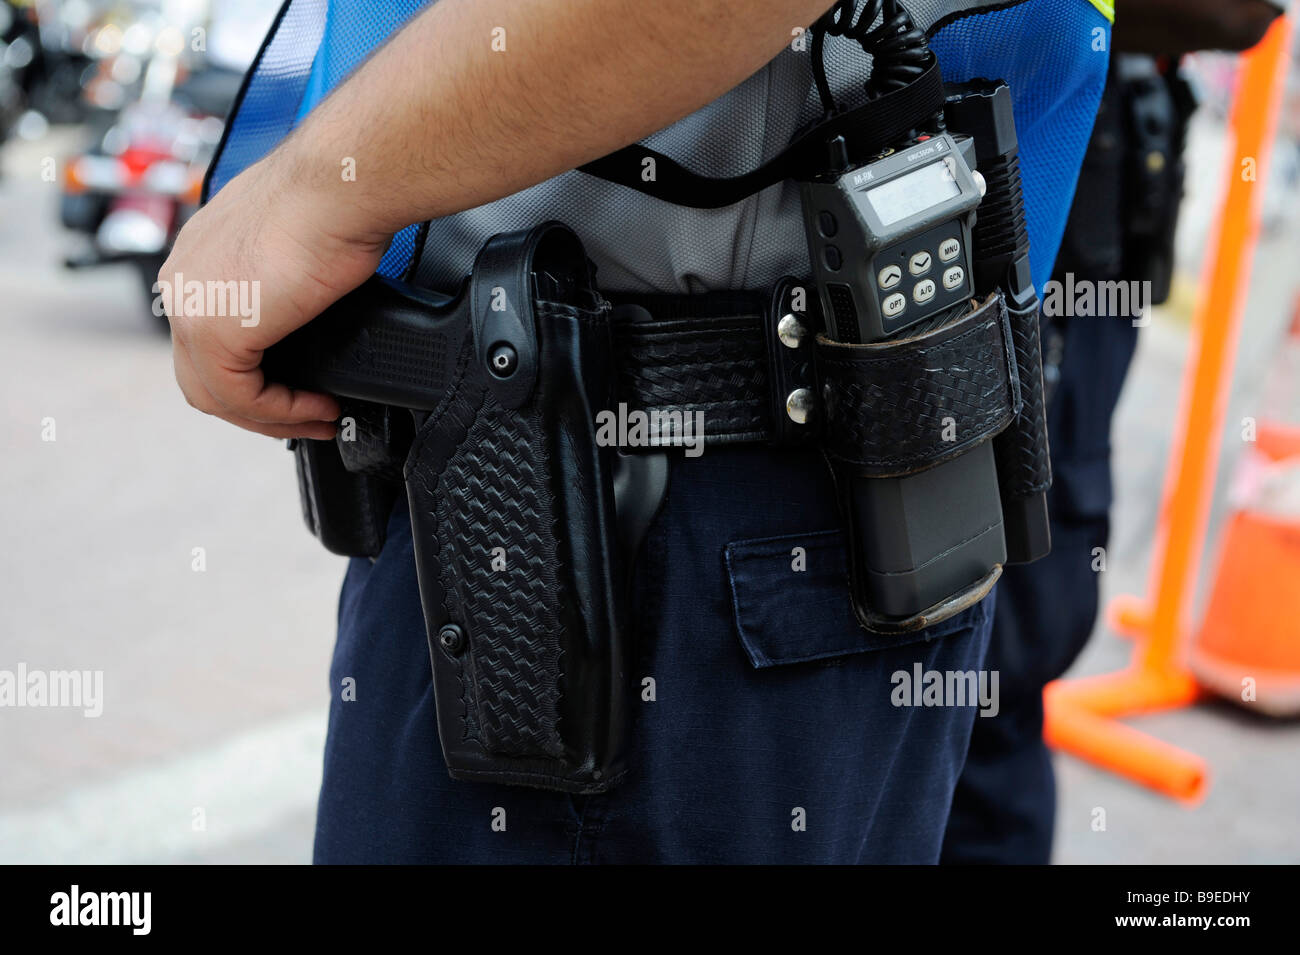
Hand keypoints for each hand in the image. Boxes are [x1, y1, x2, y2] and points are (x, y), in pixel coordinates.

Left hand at [160, 149, 389, 438]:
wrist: (339, 185)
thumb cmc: (334, 199)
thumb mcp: (298, 245)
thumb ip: (285, 283)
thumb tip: (310, 314)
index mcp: (197, 256)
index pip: (206, 337)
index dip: (254, 374)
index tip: (301, 386)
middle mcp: (183, 280)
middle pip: (201, 374)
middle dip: (256, 407)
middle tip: (307, 414)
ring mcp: (192, 307)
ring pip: (215, 394)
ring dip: (270, 417)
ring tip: (317, 418)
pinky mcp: (215, 332)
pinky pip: (242, 397)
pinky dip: (281, 412)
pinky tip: (317, 405)